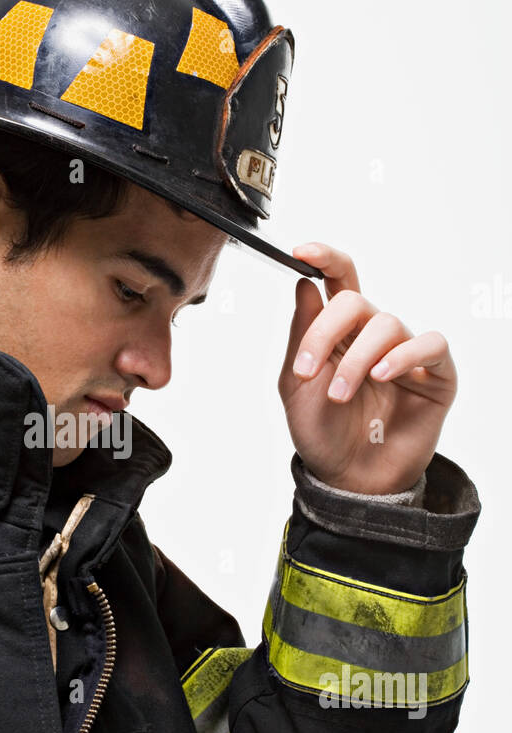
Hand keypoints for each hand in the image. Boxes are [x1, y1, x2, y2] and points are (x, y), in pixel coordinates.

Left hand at [278, 243, 456, 493]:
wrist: (348, 480)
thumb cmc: (322, 434)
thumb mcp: (296, 387)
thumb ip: (301, 336)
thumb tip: (304, 286)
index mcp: (339, 331)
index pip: (338, 280)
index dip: (323, 258)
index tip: (299, 252)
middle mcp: (374, 335)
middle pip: (355, 301)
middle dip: (325, 331)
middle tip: (307, 370)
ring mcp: (406, 353)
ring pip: (387, 324)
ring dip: (356, 358)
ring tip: (340, 394)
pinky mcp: (436, 375)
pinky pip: (430, 345)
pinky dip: (404, 354)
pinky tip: (382, 374)